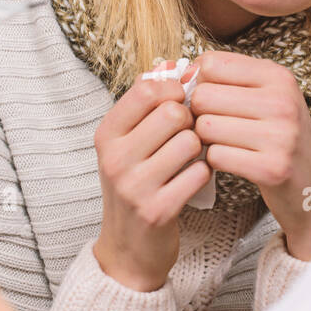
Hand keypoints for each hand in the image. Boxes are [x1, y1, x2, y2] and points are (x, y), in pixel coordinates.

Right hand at [92, 61, 211, 291]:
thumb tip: (171, 61)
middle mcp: (114, 157)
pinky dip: (203, 174)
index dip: (175, 90)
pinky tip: (194, 181)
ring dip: (200, 149)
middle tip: (188, 135)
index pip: (148, 88)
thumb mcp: (129, 142)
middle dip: (190, 120)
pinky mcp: (156, 210)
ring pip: (190, 141)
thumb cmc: (136, 184)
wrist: (129, 249)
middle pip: (173, 112)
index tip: (180, 103)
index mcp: (107, 133)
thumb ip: (147, 103)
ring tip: (191, 160)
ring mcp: (133, 186)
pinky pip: (198, 174)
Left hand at [186, 51, 310, 259]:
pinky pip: (216, 157)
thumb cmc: (279, 137)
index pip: (211, 63)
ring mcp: (280, 135)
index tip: (206, 99)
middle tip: (212, 127)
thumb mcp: (267, 97)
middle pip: (203, 95)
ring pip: (205, 127)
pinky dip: (214, 162)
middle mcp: (282, 101)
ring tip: (221, 144)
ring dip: (205, 140)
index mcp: (278, 76)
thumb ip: (226, 79)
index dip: (198, 82)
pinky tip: (229, 161)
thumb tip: (170, 69)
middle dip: (198, 114)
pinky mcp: (272, 168)